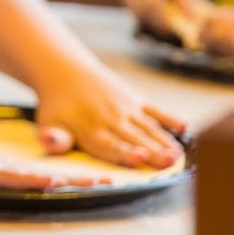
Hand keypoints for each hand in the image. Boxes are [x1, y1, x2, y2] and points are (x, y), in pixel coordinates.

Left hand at [34, 62, 183, 168]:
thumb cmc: (58, 107)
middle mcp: (111, 120)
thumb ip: (54, 138)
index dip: (125, 154)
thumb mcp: (49, 123)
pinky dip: (169, 118)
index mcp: (90, 131)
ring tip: (178, 155)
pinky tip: (184, 127)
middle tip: (170, 162)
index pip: (109, 146)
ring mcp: (126, 108)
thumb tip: (50, 142)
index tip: (139, 158)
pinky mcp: (135, 99)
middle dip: (153, 152)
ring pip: (147, 128)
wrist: (66, 72)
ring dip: (164, 142)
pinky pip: (155, 109)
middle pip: (134, 140)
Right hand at [113, 0, 199, 33]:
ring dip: (151, 18)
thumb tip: (191, 21)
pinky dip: (145, 10)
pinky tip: (160, 5)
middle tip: (177, 31)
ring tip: (171, 18)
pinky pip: (131, 4)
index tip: (180, 31)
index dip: (164, 22)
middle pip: (140, 11)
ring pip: (134, 10)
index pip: (152, 4)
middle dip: (158, 24)